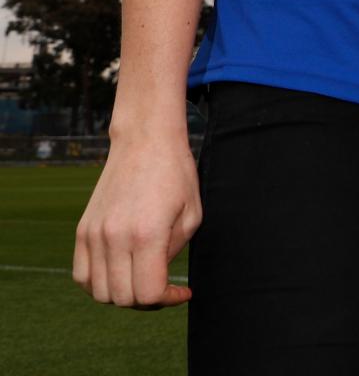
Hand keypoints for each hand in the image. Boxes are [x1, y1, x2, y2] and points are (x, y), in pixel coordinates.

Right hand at [74, 135, 201, 308]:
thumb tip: (156, 279)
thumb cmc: (176, 176)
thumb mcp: (192, 216)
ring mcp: (93, 235)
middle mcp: (114, 238)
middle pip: (123, 298)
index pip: (149, 293)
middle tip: (164, 287)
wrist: (145, 142)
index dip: (168, 300)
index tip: (183, 291)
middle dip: (148, 301)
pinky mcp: (82, 231)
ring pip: (99, 292)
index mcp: (146, 235)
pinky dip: (99, 285)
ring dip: (123, 295)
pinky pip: (81, 276)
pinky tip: (120, 274)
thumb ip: (172, 254)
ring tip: (142, 280)